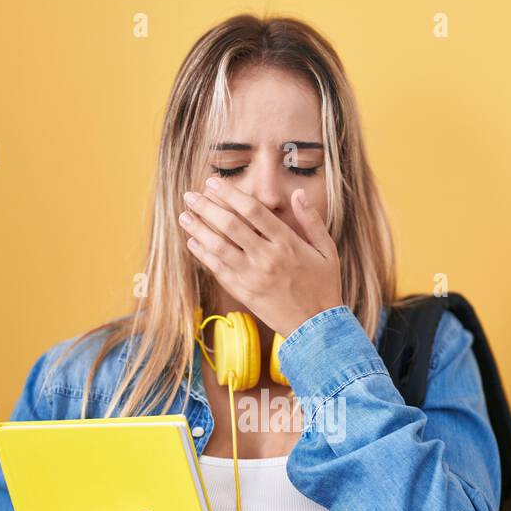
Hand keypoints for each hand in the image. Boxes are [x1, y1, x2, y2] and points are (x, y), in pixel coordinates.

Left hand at [178, 176, 342, 338]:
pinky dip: (204, 256)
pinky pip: (218, 271)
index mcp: (287, 243)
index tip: (213, 183)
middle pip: (230, 225)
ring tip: (184, 216)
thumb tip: (298, 193)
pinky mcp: (244, 293)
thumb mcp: (327, 250)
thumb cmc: (324, 286)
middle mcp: (267, 257)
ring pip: (219, 247)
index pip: (253, 210)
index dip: (230, 193)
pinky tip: (192, 243)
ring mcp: (253, 276)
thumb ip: (311, 220)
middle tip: (190, 196)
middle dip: (207, 207)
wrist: (317, 327)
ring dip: (199, 229)